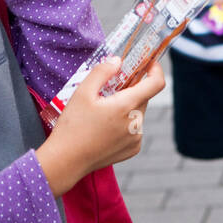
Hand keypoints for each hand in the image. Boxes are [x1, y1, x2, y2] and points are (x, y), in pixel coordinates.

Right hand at [36, 56, 164, 196]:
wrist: (66, 161)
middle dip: (130, 90)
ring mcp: (136, 138)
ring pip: (138, 113)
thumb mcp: (82, 93)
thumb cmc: (72, 126)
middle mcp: (137, 123)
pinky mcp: (133, 149)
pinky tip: (105, 129)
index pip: (156, 83)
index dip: (156, 70)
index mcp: (127, 106)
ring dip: (127, 108)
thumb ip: (102, 72)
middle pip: (143, 97)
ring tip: (102, 115)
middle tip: (109, 92)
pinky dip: (125, 124)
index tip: (148, 64)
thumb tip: (118, 61)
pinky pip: (135, 129)